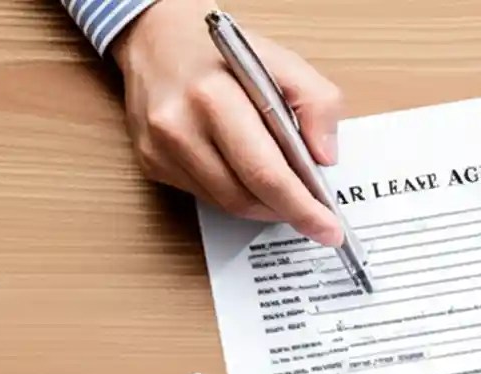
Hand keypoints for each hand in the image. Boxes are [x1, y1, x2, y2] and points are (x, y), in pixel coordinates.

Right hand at [111, 0, 343, 244]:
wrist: (156, 36)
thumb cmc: (220, 50)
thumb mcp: (281, 60)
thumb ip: (316, 102)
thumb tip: (324, 157)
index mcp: (214, 95)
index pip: (265, 171)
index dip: (301, 207)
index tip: (328, 229)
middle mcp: (179, 126)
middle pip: (244, 196)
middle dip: (286, 212)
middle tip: (315, 218)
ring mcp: (160, 149)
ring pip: (225, 203)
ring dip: (263, 206)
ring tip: (286, 192)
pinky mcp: (152, 163)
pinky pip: (206, 196)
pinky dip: (236, 194)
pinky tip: (249, 176)